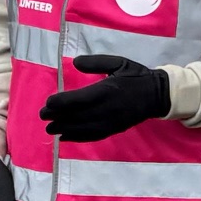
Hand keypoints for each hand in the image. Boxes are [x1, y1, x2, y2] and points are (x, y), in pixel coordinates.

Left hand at [42, 55, 169, 142]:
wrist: (158, 95)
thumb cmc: (136, 76)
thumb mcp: (118, 63)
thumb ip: (96, 62)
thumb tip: (75, 62)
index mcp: (106, 90)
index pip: (77, 100)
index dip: (60, 103)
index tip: (48, 103)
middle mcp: (106, 109)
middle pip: (76, 116)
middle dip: (57, 117)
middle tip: (43, 116)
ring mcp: (110, 121)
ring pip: (82, 128)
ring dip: (64, 129)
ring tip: (50, 129)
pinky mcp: (114, 129)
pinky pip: (93, 136)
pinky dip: (77, 138)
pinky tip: (65, 138)